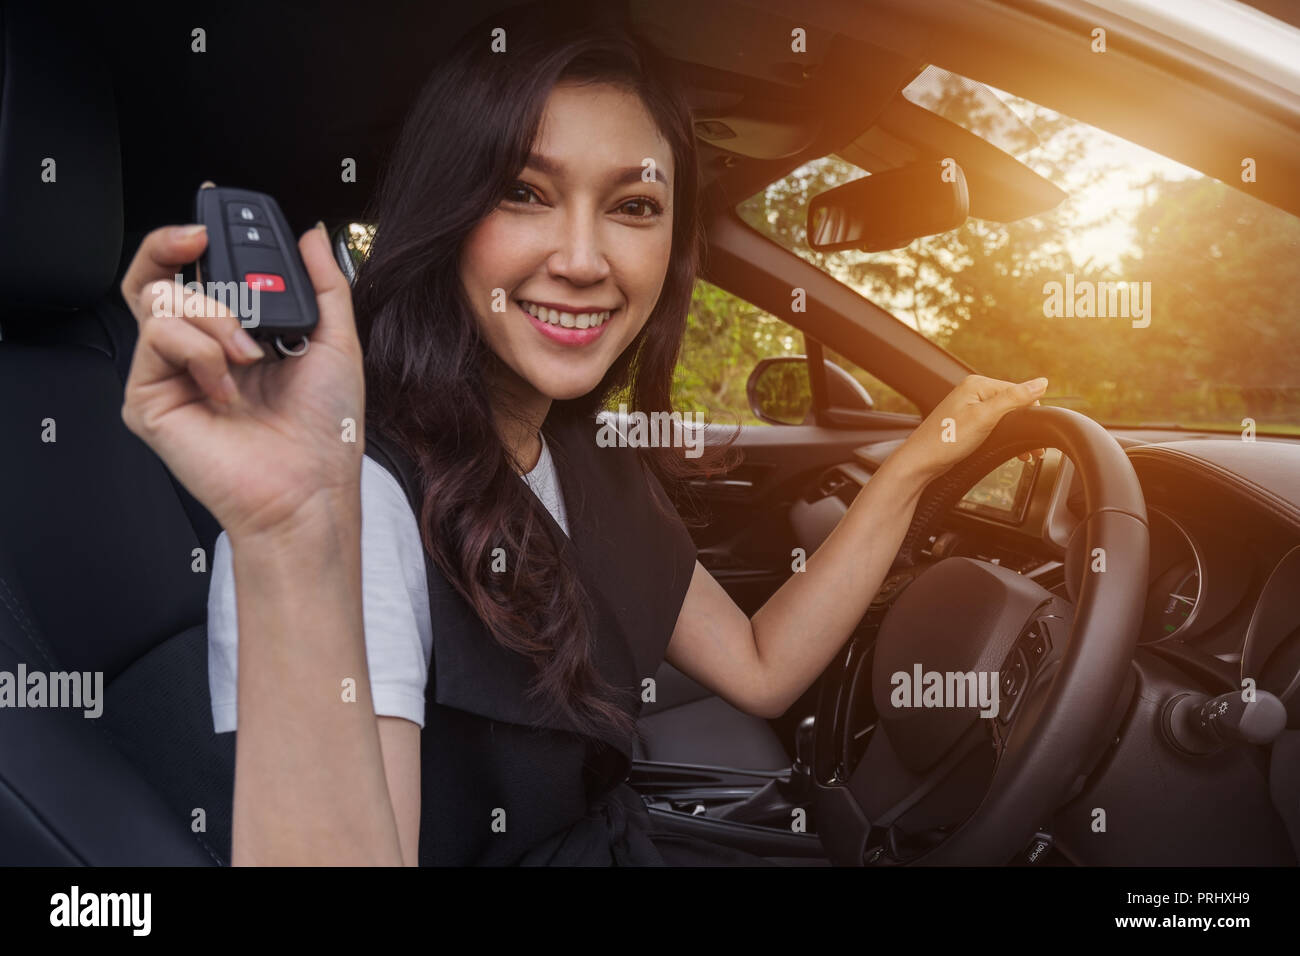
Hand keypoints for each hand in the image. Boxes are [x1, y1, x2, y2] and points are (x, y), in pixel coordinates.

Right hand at [119, 201, 364, 540]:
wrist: (311, 486)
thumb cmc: (323, 429)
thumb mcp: (336, 342)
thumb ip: (323, 282)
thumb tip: (311, 234)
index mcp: (236, 334)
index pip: (199, 272)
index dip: (195, 238)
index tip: (213, 215)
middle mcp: (197, 351)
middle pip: (153, 275)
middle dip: (172, 243)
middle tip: (198, 239)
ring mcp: (169, 375)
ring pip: (158, 298)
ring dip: (214, 315)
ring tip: (250, 354)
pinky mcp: (148, 400)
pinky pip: (157, 339)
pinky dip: (201, 351)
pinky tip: (227, 385)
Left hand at [894, 374, 1048, 485]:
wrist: (920, 462)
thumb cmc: (946, 440)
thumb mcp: (985, 417)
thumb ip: (1014, 398)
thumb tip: (1042, 382)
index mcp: (977, 384)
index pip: (1018, 391)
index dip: (1032, 412)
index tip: (1039, 434)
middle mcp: (973, 392)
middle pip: (1013, 404)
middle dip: (1025, 425)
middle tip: (1035, 451)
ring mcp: (969, 407)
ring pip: (1005, 417)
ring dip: (1017, 434)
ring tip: (1026, 454)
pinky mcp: (967, 422)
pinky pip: (994, 425)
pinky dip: (1005, 437)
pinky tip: (1010, 451)